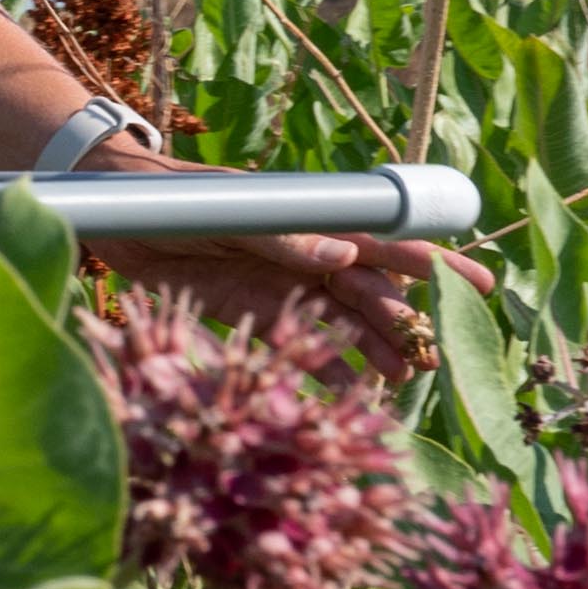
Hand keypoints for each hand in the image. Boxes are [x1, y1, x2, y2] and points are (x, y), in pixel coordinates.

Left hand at [69, 144, 490, 377]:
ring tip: (409, 378)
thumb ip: (281, 235)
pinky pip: (296, 344)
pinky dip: (325, 368)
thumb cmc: (170, 194)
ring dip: (375, 348)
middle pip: (369, 289)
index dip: (430, 262)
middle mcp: (303, 253)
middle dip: (408, 319)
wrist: (108, 210)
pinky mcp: (248, 312)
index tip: (478, 285)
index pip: (381, 239)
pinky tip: (355, 394)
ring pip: (341, 321)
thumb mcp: (226, 212)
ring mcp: (279, 284)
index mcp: (308, 217)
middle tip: (440, 354)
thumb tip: (343, 255)